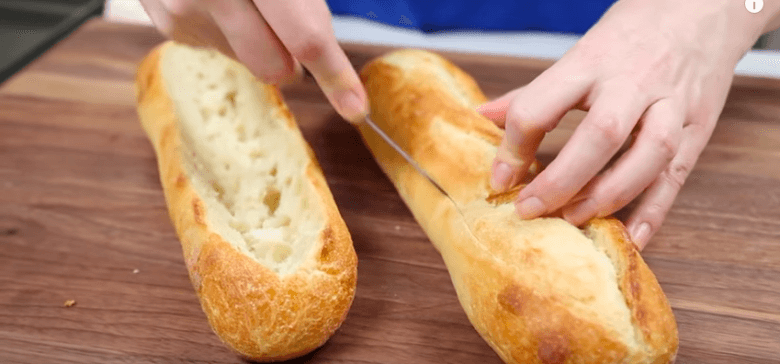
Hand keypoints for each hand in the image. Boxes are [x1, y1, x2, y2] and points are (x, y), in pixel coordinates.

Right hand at [139, 0, 367, 121]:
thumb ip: (305, 4)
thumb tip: (322, 52)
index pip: (305, 37)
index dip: (336, 75)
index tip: (356, 107)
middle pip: (274, 65)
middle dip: (296, 62)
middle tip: (296, 32)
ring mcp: (183, 10)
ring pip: (248, 60)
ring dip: (260, 40)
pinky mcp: (168, 23)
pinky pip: (220, 47)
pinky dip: (230, 29)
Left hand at [478, 0, 779, 248]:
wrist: (700, 8)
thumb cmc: (631, 33)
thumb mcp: (578, 53)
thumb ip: (533, 92)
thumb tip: (483, 116)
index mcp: (592, 61)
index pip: (543, 105)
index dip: (514, 147)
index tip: (499, 179)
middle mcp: (633, 82)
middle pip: (601, 135)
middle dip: (562, 180)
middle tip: (530, 210)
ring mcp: (671, 104)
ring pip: (648, 156)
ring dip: (608, 196)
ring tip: (573, 220)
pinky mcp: (699, 126)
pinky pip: (678, 175)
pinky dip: (655, 211)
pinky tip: (632, 239)